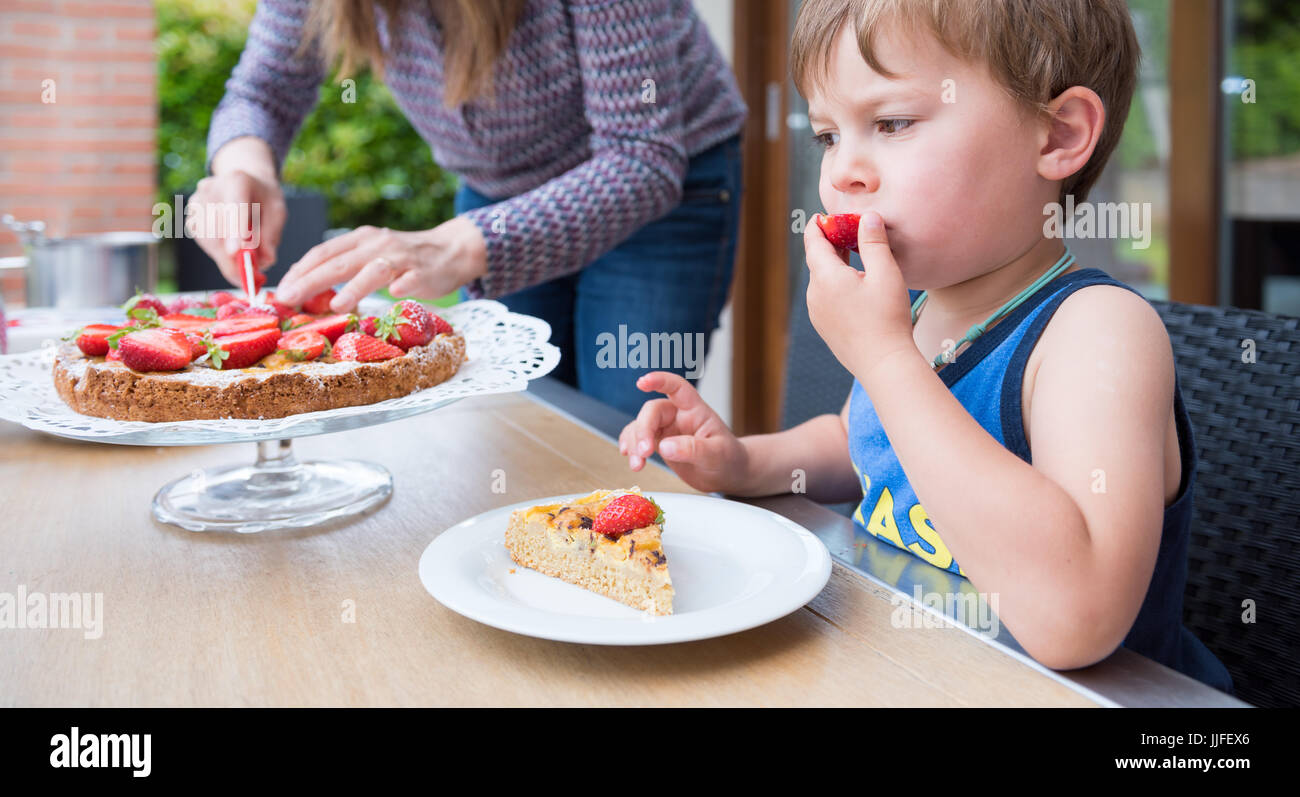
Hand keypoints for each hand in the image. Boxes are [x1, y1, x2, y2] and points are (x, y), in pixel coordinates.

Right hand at [190, 137, 285, 287]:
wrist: (244, 182)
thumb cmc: (264, 198)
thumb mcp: (277, 211)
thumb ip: (272, 234)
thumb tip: (265, 261)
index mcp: (237, 180)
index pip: (234, 208)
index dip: (233, 230)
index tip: (235, 252)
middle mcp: (211, 188)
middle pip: (217, 228)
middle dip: (233, 257)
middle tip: (250, 278)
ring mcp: (198, 202)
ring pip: (208, 239)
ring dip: (227, 259)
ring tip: (246, 263)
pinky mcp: (192, 216)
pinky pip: (204, 242)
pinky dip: (219, 254)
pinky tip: (232, 250)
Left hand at [275, 216, 487, 312]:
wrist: (451, 249)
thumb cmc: (404, 258)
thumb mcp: (370, 254)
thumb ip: (343, 266)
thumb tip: (305, 284)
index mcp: (360, 239)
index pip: (323, 253)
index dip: (300, 271)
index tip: (280, 290)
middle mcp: (377, 244)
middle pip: (340, 262)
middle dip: (311, 281)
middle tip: (289, 298)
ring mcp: (402, 257)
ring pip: (374, 269)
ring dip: (355, 286)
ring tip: (337, 305)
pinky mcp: (424, 271)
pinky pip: (412, 278)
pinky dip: (403, 285)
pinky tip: (395, 295)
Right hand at [618, 372, 749, 493]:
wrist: (728, 474)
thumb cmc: (728, 459)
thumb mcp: (717, 455)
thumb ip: (693, 449)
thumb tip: (665, 446)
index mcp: (695, 410)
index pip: (677, 388)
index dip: (660, 381)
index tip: (642, 382)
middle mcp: (678, 416)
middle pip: (652, 411)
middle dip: (643, 431)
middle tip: (644, 453)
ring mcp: (667, 429)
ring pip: (640, 426)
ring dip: (634, 443)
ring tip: (637, 465)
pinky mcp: (659, 443)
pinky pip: (638, 439)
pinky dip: (631, 448)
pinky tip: (631, 459)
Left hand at [804, 210, 920, 384]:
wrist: (883, 363)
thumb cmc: (887, 317)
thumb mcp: (885, 273)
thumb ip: (874, 242)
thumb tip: (867, 217)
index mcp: (825, 278)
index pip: (813, 243)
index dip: (818, 226)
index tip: (823, 216)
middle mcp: (814, 295)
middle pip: (817, 261)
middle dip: (828, 244)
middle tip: (844, 231)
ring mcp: (817, 314)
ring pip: (821, 281)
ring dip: (834, 266)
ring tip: (852, 257)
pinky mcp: (825, 328)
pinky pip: (825, 298)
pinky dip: (835, 285)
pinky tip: (854, 287)